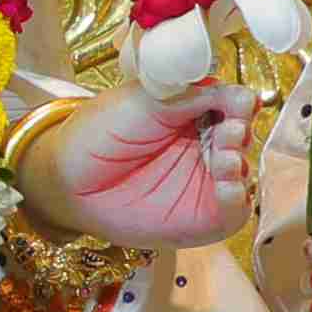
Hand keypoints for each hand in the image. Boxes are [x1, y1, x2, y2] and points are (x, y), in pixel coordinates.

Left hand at [30, 87, 252, 252]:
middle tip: (229, 131)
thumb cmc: (99, 132)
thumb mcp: (145, 100)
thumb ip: (191, 96)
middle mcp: (204, 145)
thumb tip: (241, 94)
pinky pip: (233, 212)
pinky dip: (237, 200)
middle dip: (240, 133)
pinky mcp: (201, 217)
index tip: (237, 105)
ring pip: (243, 173)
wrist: (68, 180)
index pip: (233, 104)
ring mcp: (204, 182)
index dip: (239, 105)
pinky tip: (227, 187)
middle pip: (242, 137)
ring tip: (225, 159)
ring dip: (239, 164)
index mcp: (193, 111)